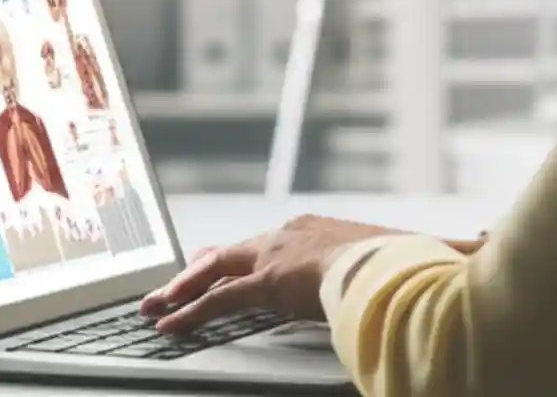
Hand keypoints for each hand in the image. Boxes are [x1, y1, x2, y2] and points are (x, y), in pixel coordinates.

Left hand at [141, 215, 403, 333]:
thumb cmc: (401, 264)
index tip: (217, 262)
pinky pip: (220, 300)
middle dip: (196, 271)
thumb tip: (394, 275)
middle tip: (169, 287)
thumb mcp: (383, 265)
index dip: (237, 258)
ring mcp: (275, 256)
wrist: (396, 261)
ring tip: (155, 307)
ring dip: (182, 291)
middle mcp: (287, 235)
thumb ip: (370, 270)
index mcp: (313, 231)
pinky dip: (191, 312)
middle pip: (230, 253)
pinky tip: (170, 325)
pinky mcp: (267, 283)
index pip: (262, 245)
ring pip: (216, 272)